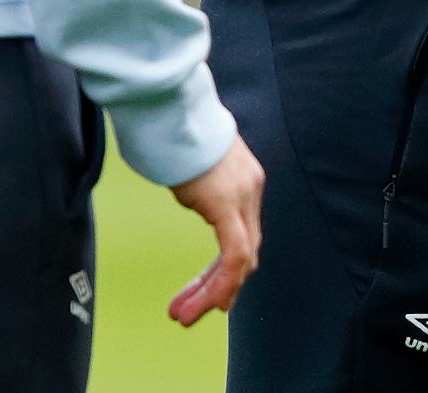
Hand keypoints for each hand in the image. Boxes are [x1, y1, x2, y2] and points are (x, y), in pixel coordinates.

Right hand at [165, 134, 263, 325]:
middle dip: (216, 288)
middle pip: (245, 252)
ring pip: (240, 261)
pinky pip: (233, 256)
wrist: (175, 111)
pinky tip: (203, 303)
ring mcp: (243, 197)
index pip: (244, 236)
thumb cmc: (180, 134)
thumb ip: (206, 187)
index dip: (225, 269)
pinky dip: (218, 283)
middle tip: (190, 314)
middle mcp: (252, 189)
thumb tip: (196, 193)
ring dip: (211, 293)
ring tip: (183, 316)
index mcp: (247, 181)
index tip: (205, 293)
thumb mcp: (199, 168)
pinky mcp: (228, 204)